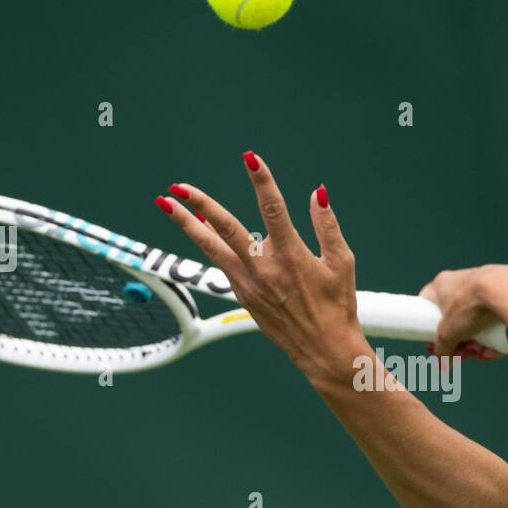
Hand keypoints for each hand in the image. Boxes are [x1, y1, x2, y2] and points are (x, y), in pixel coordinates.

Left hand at [156, 151, 366, 379]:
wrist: (323, 349)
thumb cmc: (337, 306)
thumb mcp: (342, 262)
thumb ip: (327, 225)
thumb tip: (317, 193)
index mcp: (291, 255)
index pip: (273, 208)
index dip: (261, 180)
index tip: (250, 158)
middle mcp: (264, 268)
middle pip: (225, 228)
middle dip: (200, 204)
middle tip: (178, 187)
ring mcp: (249, 283)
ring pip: (210, 247)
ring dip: (186, 224)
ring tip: (166, 205)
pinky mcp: (243, 295)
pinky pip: (221, 263)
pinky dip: (208, 244)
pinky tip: (200, 230)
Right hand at [418, 265, 507, 360]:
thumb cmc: (471, 305)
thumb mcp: (448, 333)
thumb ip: (442, 349)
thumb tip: (443, 363)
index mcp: (442, 284)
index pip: (427, 304)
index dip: (428, 325)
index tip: (436, 343)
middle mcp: (462, 282)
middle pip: (456, 318)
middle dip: (460, 341)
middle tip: (463, 354)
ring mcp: (484, 286)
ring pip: (476, 321)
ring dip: (478, 343)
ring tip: (482, 353)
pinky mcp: (504, 293)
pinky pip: (495, 318)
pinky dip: (494, 335)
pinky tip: (495, 349)